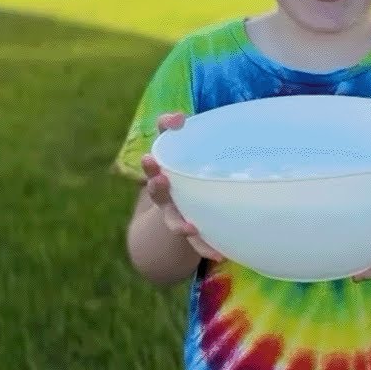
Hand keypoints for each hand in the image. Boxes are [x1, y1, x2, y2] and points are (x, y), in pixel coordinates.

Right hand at [141, 112, 225, 262]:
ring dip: (180, 225)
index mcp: (163, 173)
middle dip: (156, 186)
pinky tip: (218, 253)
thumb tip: (178, 116)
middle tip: (159, 178)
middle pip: (157, 192)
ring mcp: (177, 214)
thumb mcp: (186, 147)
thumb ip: (177, 128)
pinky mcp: (192, 230)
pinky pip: (197, 243)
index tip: (153, 153)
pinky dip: (205, 248)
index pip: (155, 162)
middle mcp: (166, 195)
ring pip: (175, 221)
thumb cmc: (189, 167)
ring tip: (190, 228)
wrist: (185, 205)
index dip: (152, 160)